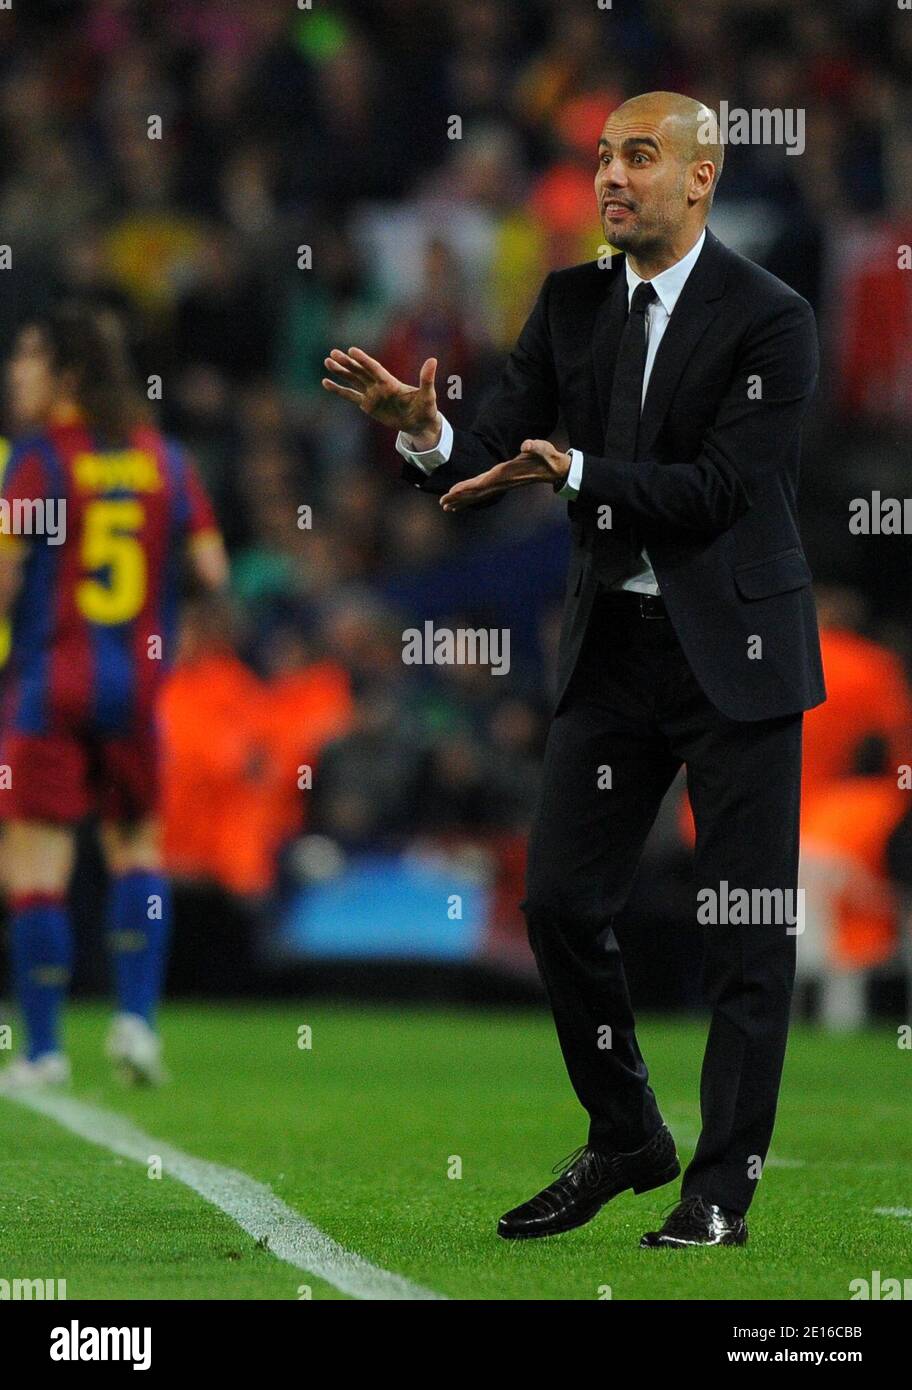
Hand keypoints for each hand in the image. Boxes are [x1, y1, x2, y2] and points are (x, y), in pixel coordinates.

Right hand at [322, 347, 439, 443]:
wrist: (420, 423)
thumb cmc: (426, 408)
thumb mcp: (428, 394)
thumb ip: (426, 378)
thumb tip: (432, 360)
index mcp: (390, 382)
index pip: (374, 368)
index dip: (363, 360)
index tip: (352, 351)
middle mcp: (379, 386)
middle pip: (360, 371)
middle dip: (347, 363)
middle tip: (333, 353)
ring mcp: (372, 395)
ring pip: (353, 380)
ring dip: (341, 372)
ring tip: (327, 362)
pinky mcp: (368, 405)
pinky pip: (350, 396)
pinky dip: (339, 390)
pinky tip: (326, 383)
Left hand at [440, 439, 570, 511]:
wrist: (554, 469)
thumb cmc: (546, 457)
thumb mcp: (542, 448)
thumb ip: (535, 446)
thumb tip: (527, 445)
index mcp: (505, 473)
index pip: (483, 482)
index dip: (468, 486)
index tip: (453, 491)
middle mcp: (501, 482)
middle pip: (477, 493)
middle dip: (459, 498)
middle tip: (442, 503)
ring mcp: (501, 485)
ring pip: (478, 496)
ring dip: (462, 501)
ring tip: (446, 506)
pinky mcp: (501, 484)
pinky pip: (483, 494)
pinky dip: (471, 499)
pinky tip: (461, 503)